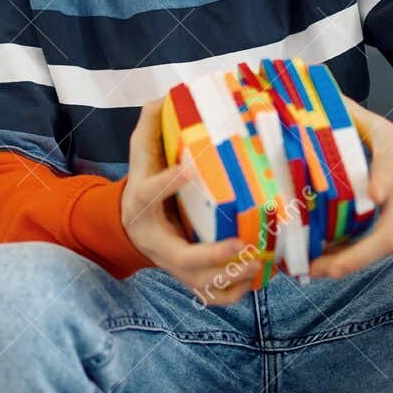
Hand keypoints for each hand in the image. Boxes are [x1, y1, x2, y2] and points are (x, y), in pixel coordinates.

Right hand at [121, 99, 261, 304]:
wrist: (132, 228)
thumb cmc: (145, 182)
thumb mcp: (141, 154)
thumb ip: (152, 126)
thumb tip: (166, 95)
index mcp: (142, 204)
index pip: (151, 192)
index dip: (169, 182)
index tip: (190, 167)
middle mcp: (157, 241)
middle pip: (182, 258)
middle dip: (214, 255)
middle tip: (243, 243)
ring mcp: (174, 266)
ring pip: (202, 284)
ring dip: (232, 278)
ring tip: (261, 263)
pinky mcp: (190, 280)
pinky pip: (213, 296)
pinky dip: (235, 292)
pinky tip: (259, 277)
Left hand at [309, 101, 392, 279]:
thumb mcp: (383, 130)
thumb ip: (348, 114)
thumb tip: (314, 87)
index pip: (390, 179)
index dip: (380, 187)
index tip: (371, 194)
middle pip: (384, 236)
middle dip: (350, 258)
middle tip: (316, 268)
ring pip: (380, 252)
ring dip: (347, 262)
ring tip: (312, 269)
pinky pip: (387, 255)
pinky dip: (362, 259)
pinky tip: (335, 261)